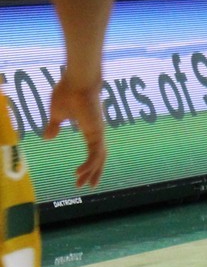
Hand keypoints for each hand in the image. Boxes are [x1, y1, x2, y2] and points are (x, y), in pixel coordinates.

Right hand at [45, 64, 105, 187]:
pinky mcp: (96, 131)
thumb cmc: (68, 93)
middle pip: (98, 157)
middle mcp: (96, 132)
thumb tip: (48, 137)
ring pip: (99, 157)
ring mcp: (98, 131)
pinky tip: (81, 172)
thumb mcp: (57, 114)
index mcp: (89, 128)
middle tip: (86, 186)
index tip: (79, 175)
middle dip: (93, 172)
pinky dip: (90, 164)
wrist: (77, 80)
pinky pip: (95, 152)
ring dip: (92, 171)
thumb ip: (54, 126)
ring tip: (84, 184)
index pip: (92, 150)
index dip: (89, 163)